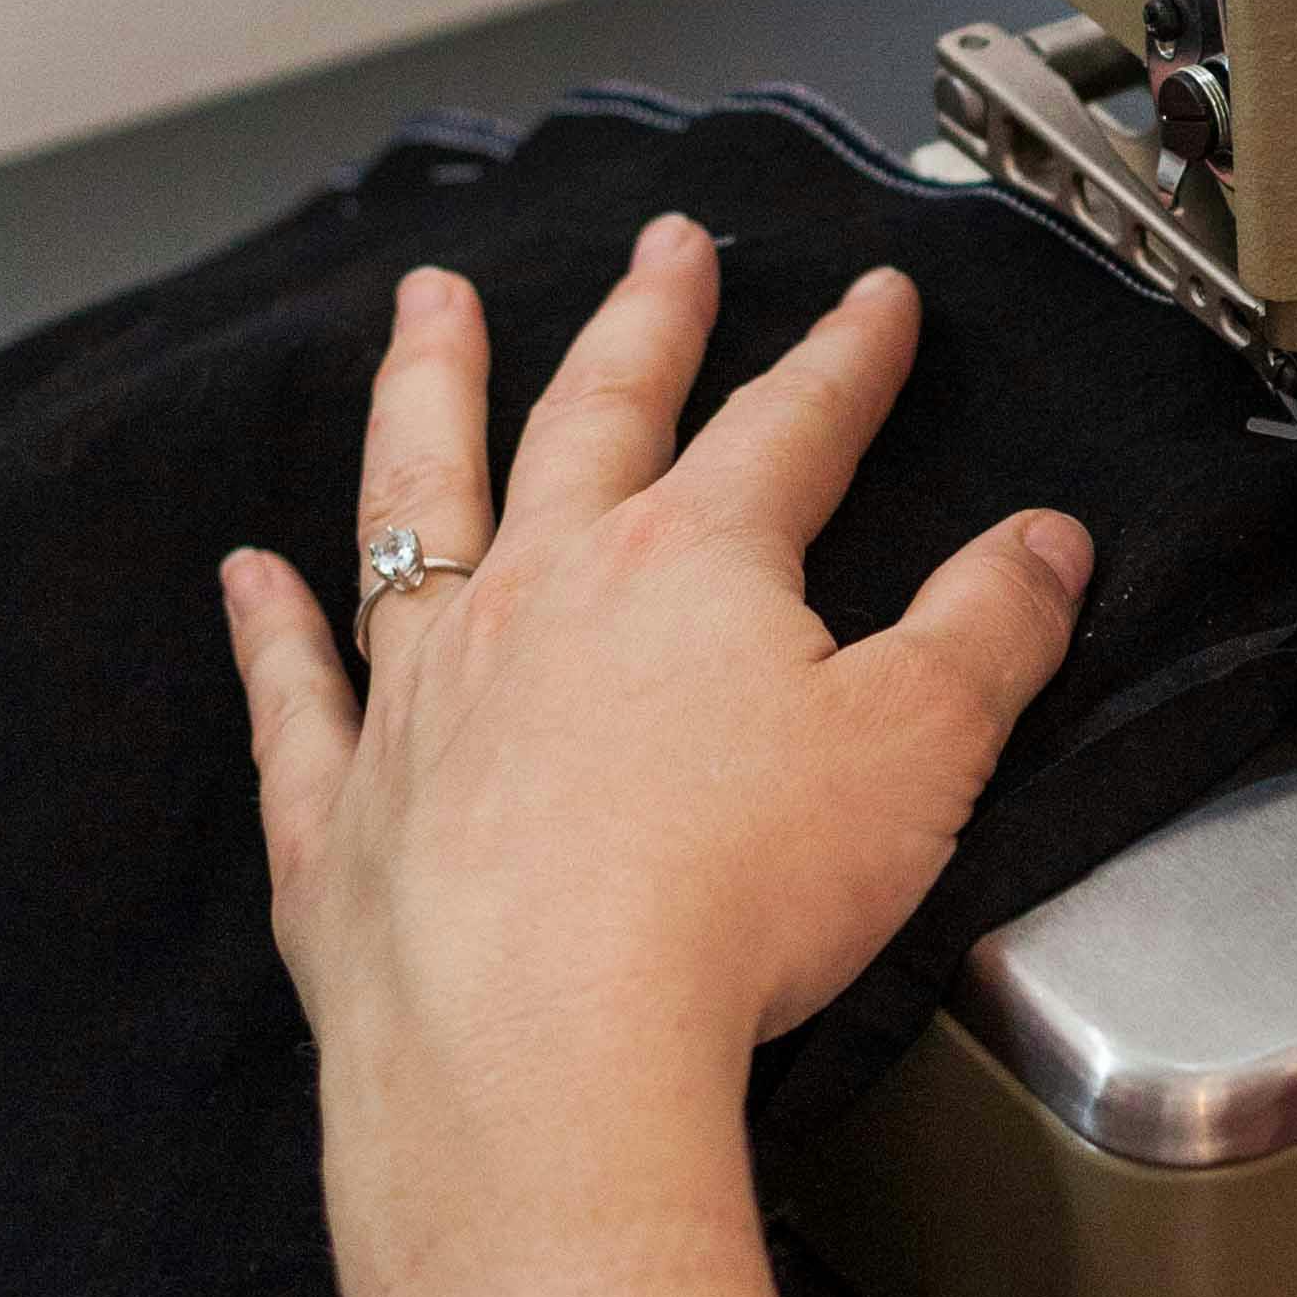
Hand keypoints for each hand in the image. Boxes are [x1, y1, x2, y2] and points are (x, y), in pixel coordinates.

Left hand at [222, 219, 1089, 1203]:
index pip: (789, 428)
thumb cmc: (729, 903)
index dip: (845, 358)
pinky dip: (272, 633)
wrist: (546, 1049)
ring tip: (426, 312)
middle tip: (667, 248)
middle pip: (593, 419)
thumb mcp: (920, 750)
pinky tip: (251, 579)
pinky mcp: (342, 813)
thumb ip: (987, 632)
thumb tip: (1045, 544)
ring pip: (418, 503)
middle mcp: (542, 596)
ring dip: (425, 396)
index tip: (874, 300)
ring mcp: (426, 694)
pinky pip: (299, 696)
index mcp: (691, 568)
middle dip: (645, 325)